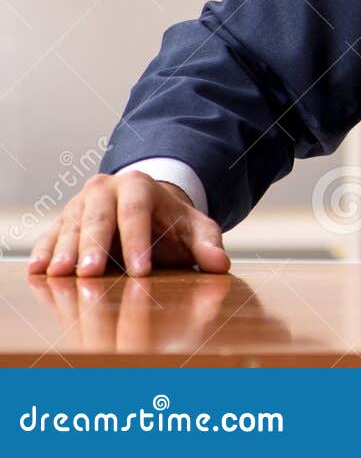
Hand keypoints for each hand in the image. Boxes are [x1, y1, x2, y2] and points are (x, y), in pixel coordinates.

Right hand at [27, 170, 230, 276]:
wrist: (144, 208)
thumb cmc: (170, 223)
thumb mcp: (194, 228)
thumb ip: (207, 244)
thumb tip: (221, 264)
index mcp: (139, 185)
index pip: (137, 211)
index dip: (138, 240)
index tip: (141, 269)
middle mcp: (104, 189)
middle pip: (99, 217)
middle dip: (95, 246)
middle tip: (91, 273)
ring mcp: (79, 204)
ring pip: (71, 227)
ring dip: (66, 252)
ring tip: (61, 275)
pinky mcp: (62, 222)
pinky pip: (51, 236)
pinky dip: (45, 252)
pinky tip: (40, 270)